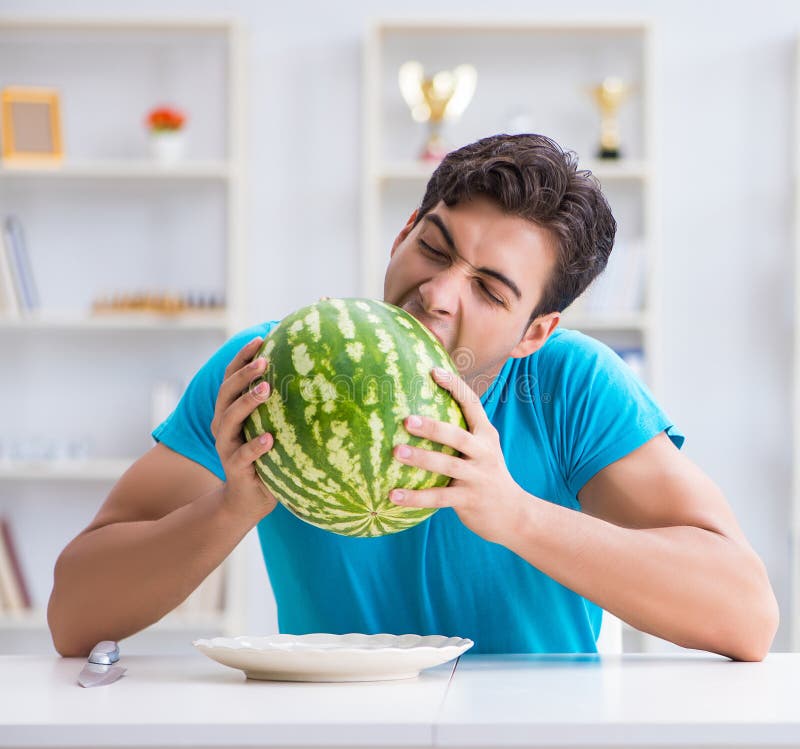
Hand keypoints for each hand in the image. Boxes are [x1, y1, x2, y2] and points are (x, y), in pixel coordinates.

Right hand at [211, 336, 277, 523]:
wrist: (248, 500)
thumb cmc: (266, 456)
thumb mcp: (270, 426)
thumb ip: (279, 405)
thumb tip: (309, 373)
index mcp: (229, 411)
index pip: (231, 378)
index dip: (242, 358)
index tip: (260, 339)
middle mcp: (223, 426)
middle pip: (227, 393)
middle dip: (244, 375)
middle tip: (266, 361)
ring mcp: (226, 447)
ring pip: (230, 419)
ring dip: (248, 402)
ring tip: (267, 389)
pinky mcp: (235, 469)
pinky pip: (243, 455)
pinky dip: (255, 445)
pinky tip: (270, 438)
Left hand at [389, 367, 527, 544]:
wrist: (515, 514)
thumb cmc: (487, 475)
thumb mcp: (482, 450)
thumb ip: (460, 433)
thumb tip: (420, 411)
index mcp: (486, 436)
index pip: (472, 404)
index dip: (455, 386)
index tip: (434, 371)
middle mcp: (484, 453)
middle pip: (458, 436)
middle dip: (433, 427)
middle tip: (406, 420)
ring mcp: (478, 477)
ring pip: (447, 466)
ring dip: (421, 459)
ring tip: (396, 452)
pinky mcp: (470, 500)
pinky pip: (439, 498)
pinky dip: (415, 497)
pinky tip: (392, 495)